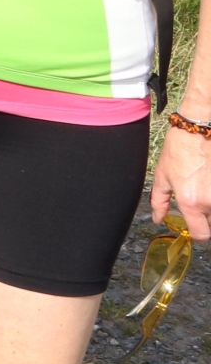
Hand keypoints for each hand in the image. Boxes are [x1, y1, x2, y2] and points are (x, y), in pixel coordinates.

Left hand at [152, 119, 210, 241]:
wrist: (200, 129)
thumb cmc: (179, 149)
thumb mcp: (163, 174)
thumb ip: (159, 201)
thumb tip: (158, 219)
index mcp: (190, 202)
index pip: (202, 234)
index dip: (199, 233)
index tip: (198, 226)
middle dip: (208, 217)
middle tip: (201, 199)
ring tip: (207, 186)